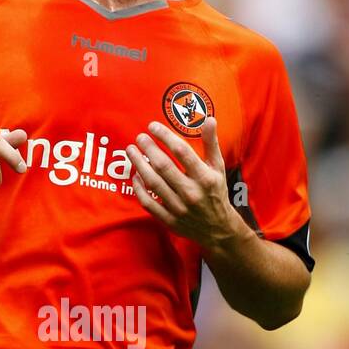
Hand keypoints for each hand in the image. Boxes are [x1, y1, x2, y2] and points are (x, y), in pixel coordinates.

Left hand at [126, 117, 244, 248]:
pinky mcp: (169, 220)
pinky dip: (139, 189)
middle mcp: (191, 193)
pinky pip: (148, 203)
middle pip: (164, 166)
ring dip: (139, 165)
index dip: (165, 136)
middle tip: (139, 137)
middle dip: (148, 148)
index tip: (153, 126)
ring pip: (153, 183)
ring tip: (131, 151)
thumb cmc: (216, 192)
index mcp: (204, 178)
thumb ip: (211, 143)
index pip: (182, 151)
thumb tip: (209, 119)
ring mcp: (179, 208)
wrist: (218, 228)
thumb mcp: (218, 168)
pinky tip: (135, 175)